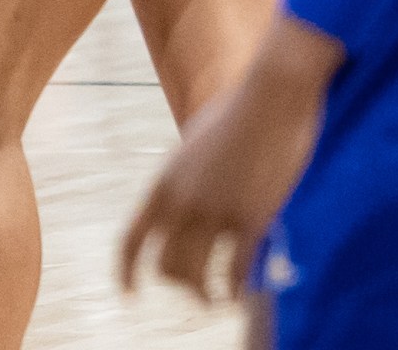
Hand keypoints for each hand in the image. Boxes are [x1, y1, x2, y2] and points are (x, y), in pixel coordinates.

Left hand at [119, 15, 342, 302]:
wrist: (270, 95)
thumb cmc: (238, 111)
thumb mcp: (195, 146)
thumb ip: (185, 178)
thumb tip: (189, 204)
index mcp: (164, 182)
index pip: (131, 239)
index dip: (126, 271)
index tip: (130, 293)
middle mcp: (183, 201)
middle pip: (165, 266)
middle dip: (178, 283)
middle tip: (194, 293)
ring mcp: (216, 211)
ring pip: (196, 276)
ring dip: (205, 295)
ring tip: (214, 301)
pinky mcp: (252, 218)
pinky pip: (235, 271)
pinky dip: (235, 289)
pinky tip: (239, 294)